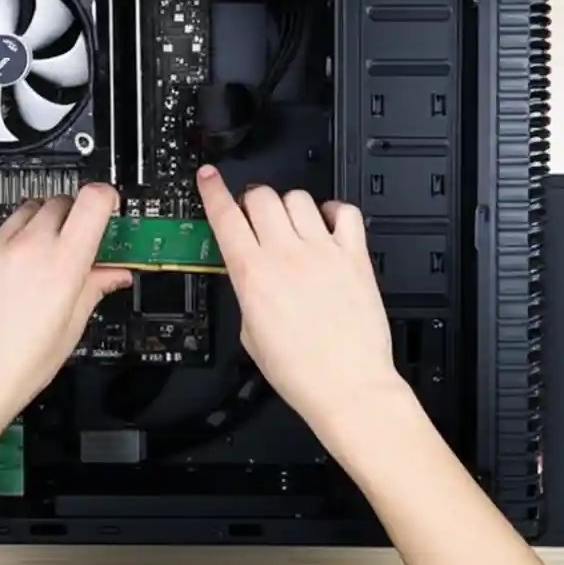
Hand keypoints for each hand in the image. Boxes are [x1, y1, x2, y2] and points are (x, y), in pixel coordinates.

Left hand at [0, 185, 131, 427]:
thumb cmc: (19, 366)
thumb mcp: (72, 327)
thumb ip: (94, 288)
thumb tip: (114, 273)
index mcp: (61, 264)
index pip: (93, 201)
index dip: (106, 198)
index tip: (108, 207)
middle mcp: (25, 249)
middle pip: (59, 201)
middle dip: (73, 215)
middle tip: (77, 242)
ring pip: (23, 213)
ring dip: (39, 226)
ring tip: (42, 260)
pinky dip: (8, 248)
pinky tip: (10, 281)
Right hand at [196, 165, 396, 427]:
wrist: (347, 386)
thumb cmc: (300, 371)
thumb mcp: (251, 333)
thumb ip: (248, 293)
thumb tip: (252, 276)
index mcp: (253, 275)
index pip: (226, 216)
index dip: (213, 190)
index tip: (209, 178)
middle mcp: (287, 256)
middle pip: (262, 198)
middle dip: (252, 200)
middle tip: (254, 212)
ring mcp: (323, 253)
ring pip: (299, 198)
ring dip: (288, 205)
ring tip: (290, 221)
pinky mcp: (354, 258)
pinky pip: (345, 212)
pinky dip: (332, 209)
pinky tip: (326, 221)